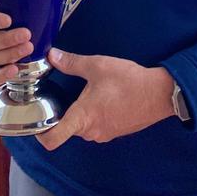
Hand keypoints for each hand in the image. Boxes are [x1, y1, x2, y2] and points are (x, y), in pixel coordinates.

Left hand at [36, 50, 175, 150]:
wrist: (160, 93)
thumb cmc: (129, 81)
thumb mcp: (98, 66)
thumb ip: (72, 62)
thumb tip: (52, 56)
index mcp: (82, 117)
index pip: (52, 139)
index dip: (40, 134)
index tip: (37, 120)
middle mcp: (91, 132)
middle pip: (67, 129)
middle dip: (65, 113)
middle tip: (65, 93)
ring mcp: (105, 134)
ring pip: (84, 126)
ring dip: (83, 113)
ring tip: (90, 92)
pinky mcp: (116, 132)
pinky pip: (98, 126)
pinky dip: (97, 114)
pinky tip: (106, 97)